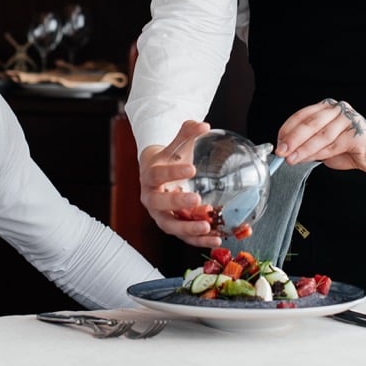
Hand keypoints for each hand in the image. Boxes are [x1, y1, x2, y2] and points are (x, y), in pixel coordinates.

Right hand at [138, 119, 220, 247]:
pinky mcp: (172, 227)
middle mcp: (151, 198)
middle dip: (177, 203)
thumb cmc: (167, 159)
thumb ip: (187, 133)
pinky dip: (198, 240)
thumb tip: (204, 125)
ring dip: (188, 229)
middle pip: (160, 203)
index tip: (191, 169)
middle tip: (196, 199)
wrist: (155, 175)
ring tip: (207, 227)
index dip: (173, 172)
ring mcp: (160, 215)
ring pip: (170, 225)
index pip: (158, 175)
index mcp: (149, 176)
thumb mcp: (175, 145)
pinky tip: (216, 238)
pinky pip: (183, 236)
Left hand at [275, 99, 365, 174]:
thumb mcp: (323, 147)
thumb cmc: (350, 149)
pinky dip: (320, 153)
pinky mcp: (357, 132)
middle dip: (292, 139)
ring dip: (303, 148)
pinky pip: (334, 144)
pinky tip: (310, 158)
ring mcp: (349, 119)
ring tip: (292, 158)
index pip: (302, 115)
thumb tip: (288, 151)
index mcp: (326, 108)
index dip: (287, 130)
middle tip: (281, 151)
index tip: (277, 143)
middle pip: (310, 123)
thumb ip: (308, 146)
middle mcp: (337, 109)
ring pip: (321, 134)